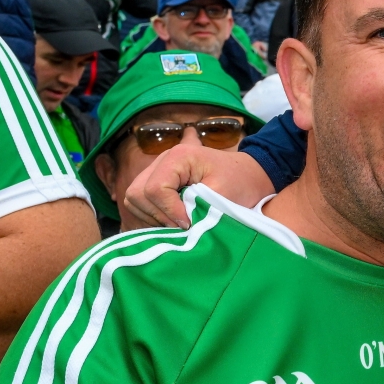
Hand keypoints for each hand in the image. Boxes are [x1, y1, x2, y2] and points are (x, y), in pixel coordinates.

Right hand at [122, 144, 275, 227]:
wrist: (249, 175)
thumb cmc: (240, 182)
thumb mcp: (223, 196)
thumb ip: (196, 209)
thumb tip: (176, 227)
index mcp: (178, 156)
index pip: (154, 189)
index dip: (169, 211)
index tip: (188, 223)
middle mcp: (162, 160)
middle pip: (137, 195)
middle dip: (158, 215)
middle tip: (183, 225)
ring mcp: (156, 171)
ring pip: (134, 201)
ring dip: (153, 218)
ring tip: (179, 224)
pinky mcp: (155, 183)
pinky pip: (139, 205)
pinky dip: (151, 218)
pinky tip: (172, 222)